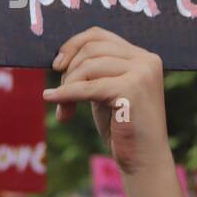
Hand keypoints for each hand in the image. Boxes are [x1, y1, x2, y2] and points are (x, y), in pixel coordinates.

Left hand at [45, 27, 171, 175]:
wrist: (144, 161)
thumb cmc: (122, 128)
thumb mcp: (107, 91)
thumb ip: (94, 71)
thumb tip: (58, 59)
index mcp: (142, 56)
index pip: (99, 35)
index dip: (73, 45)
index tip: (57, 65)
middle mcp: (146, 60)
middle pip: (90, 50)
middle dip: (69, 72)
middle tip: (61, 97)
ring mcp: (142, 73)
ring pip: (87, 68)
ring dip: (68, 88)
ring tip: (66, 110)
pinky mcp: (132, 90)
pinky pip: (87, 88)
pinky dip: (65, 94)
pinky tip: (51, 99)